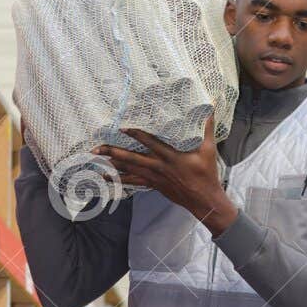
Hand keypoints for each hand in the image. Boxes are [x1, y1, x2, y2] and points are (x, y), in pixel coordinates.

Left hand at [95, 116, 237, 235]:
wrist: (203, 200)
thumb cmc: (206, 174)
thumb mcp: (209, 149)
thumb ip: (206, 127)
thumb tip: (210, 106)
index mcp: (170, 157)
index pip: (149, 143)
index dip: (136, 134)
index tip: (122, 127)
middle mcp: (158, 167)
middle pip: (131, 159)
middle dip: (113, 153)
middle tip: (97, 148)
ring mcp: (154, 178)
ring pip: (129, 172)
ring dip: (111, 167)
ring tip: (96, 163)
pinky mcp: (153, 185)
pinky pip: (133, 182)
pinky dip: (119, 180)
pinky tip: (107, 178)